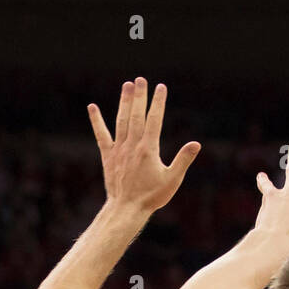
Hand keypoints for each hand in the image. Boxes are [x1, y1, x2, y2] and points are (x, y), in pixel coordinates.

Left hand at [88, 77, 200, 213]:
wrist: (126, 209)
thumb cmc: (152, 196)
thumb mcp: (172, 180)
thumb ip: (183, 160)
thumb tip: (196, 144)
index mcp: (149, 149)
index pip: (154, 120)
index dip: (158, 102)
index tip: (160, 87)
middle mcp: (132, 145)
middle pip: (137, 115)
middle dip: (140, 96)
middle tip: (141, 79)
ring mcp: (119, 149)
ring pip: (121, 121)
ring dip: (124, 102)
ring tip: (127, 85)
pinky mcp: (108, 156)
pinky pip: (102, 135)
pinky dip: (97, 121)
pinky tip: (92, 107)